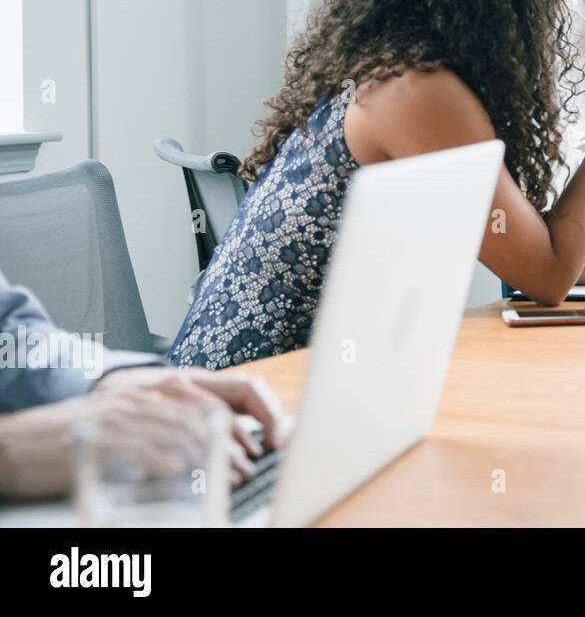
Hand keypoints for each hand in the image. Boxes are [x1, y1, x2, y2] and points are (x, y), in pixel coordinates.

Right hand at [0, 367, 285, 499]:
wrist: (27, 438)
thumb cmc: (91, 429)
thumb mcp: (143, 412)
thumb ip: (184, 417)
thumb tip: (231, 438)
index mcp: (171, 382)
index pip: (235, 389)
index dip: (265, 412)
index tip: (279, 440)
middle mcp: (154, 390)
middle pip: (216, 413)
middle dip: (239, 445)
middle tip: (248, 471)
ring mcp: (128, 410)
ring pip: (187, 431)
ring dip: (215, 459)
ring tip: (228, 480)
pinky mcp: (103, 434)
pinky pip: (145, 447)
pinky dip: (169, 463)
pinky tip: (183, 476)